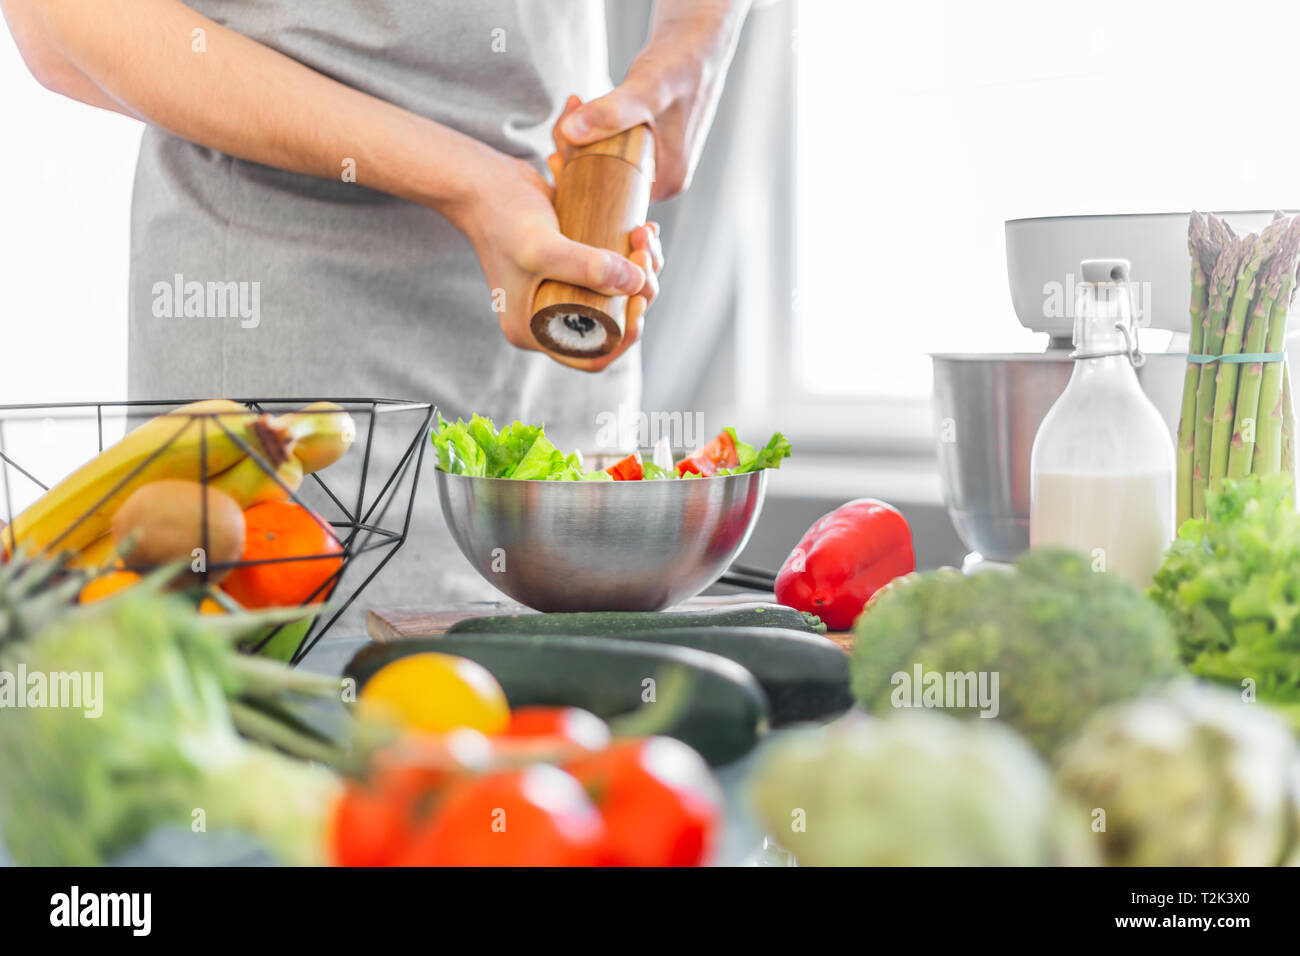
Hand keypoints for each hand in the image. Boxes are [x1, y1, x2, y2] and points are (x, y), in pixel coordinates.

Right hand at [446, 144, 663, 371]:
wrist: (481, 179)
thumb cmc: (502, 215)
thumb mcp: (540, 247)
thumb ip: (584, 266)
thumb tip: (637, 283)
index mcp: (534, 332)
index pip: (593, 355)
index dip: (627, 335)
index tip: (640, 298)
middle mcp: (547, 317)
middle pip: (613, 321)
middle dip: (640, 290)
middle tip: (645, 252)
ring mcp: (559, 290)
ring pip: (617, 294)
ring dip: (643, 268)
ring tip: (644, 233)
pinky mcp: (569, 264)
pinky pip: (610, 271)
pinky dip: (632, 254)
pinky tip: (643, 229)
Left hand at [549, 3, 744, 199]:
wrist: (695, 44)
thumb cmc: (677, 64)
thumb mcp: (645, 89)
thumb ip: (611, 113)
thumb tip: (571, 133)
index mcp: (666, 183)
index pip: (609, 198)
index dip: (576, 180)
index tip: (557, 150)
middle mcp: (662, 182)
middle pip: (605, 183)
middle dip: (574, 158)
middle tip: (562, 123)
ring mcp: (656, 166)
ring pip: (604, 165)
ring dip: (579, 142)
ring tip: (573, 107)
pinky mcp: (648, 150)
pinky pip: (611, 152)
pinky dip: (592, 134)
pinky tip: (580, 110)